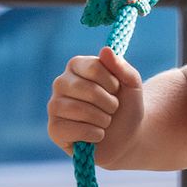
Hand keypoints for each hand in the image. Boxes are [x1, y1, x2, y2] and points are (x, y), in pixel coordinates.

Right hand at [47, 46, 144, 164]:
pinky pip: (72, 130)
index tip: (117, 89)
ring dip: (103, 119)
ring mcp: (54, 106)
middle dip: (109, 103)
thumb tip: (105, 50)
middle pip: (87, 89)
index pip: (94, 67)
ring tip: (106, 121)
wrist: (128, 136)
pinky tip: (97, 134)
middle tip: (113, 108)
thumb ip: (122, 67)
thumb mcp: (132, 84)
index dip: (112, 82)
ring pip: (77, 109)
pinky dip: (94, 134)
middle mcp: (61, 83)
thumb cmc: (127, 106)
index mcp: (77, 66)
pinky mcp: (54, 129)